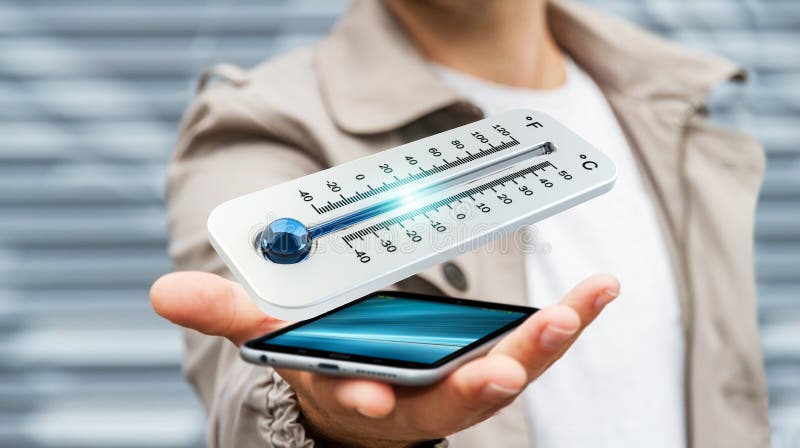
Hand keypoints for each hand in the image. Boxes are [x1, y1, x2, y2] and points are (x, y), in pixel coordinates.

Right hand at [151, 271, 618, 447]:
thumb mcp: (274, 336)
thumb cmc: (323, 360)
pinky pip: (537, 344)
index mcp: (358, 392)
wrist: (369, 388)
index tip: (367, 395)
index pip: (358, 403)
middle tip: (508, 363)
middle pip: (450, 397)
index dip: (361, 398)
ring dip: (543, 344)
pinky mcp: (494, 361)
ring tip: (578, 309)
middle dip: (478, 382)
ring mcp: (460, 384)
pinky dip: (570, 320)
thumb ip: (225, 315)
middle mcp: (415, 401)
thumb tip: (160, 294)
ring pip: (506, 372)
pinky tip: (603, 289)